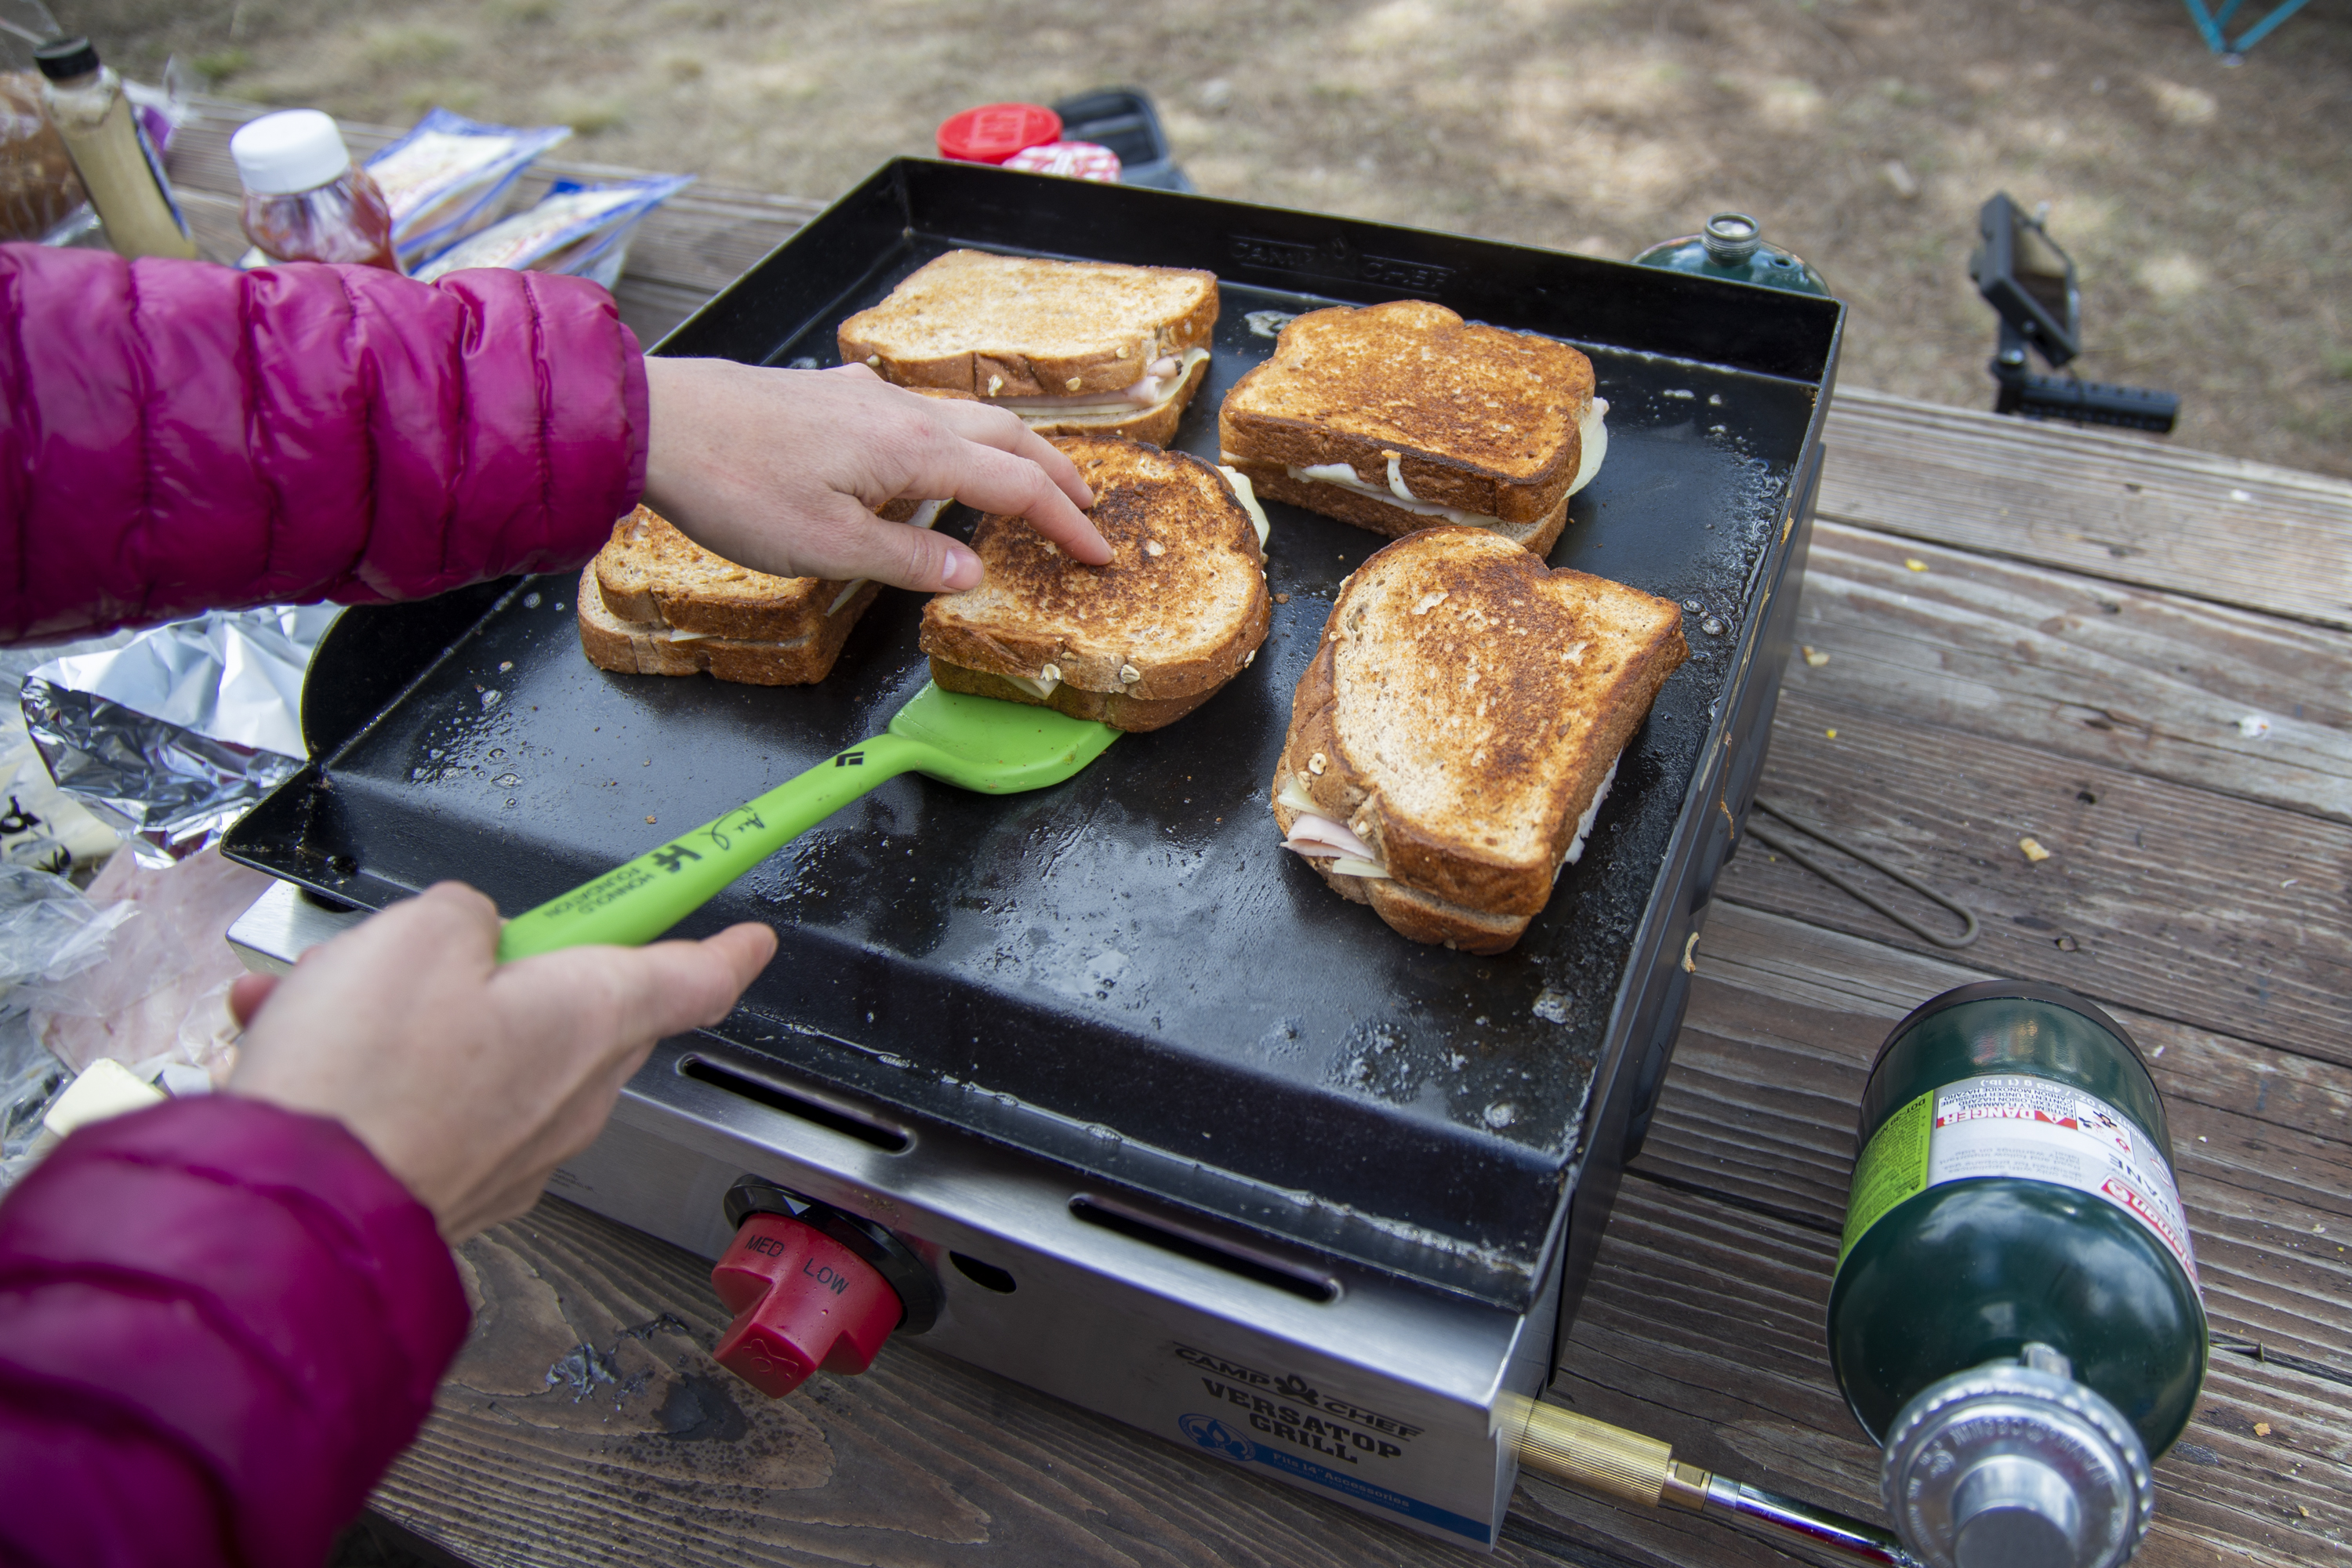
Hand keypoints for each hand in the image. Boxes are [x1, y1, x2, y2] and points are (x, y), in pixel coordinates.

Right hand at [226, 883, 774, 1240]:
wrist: (297, 1213)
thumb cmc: (370, 1079)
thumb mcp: (415, 934)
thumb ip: (460, 916)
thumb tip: (462, 933)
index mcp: (592, 1015)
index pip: (693, 978)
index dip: (725, 951)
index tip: (751, 940)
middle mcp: (574, 1091)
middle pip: (575, 1007)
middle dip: (510, 969)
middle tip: (439, 944)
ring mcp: (519, 1148)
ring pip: (484, 1051)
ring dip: (407, 1018)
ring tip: (323, 1000)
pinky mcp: (457, 1185)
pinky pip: (427, 1104)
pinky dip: (368, 1073)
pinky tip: (292, 1050)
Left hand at [641, 358, 1110, 590]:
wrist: (659, 422)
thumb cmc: (737, 486)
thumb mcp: (828, 547)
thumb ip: (908, 559)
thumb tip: (970, 569)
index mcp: (914, 450)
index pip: (1016, 484)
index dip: (1063, 521)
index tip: (1098, 552)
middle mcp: (901, 412)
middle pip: (1004, 433)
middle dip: (1054, 471)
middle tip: (1085, 506)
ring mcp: (865, 397)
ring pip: (961, 416)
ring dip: (1007, 449)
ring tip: (1025, 480)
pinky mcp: (831, 397)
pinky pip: (916, 411)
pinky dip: (952, 436)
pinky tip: (925, 454)